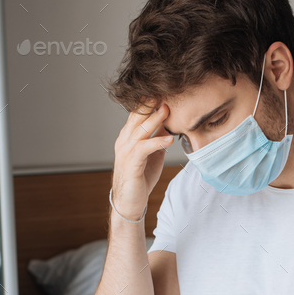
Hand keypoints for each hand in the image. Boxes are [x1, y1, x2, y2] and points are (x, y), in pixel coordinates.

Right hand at [112, 102, 172, 218]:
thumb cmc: (140, 179)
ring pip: (140, 131)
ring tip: (168, 110)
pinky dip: (157, 142)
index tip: (164, 92)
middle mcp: (123, 142)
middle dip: (150, 104)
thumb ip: (158, 139)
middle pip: (136, 117)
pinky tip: (169, 139)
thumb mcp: (152, 155)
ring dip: (154, 119)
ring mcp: (125, 152)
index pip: (137, 114)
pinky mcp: (131, 165)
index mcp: (127, 137)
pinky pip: (144, 149)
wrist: (129, 202)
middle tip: (165, 93)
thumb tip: (170, 125)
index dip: (149, 102)